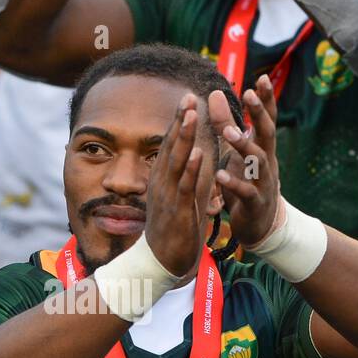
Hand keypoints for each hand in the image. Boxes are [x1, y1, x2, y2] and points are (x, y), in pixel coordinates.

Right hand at [143, 93, 206, 277]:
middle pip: (171, 145)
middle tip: (188, 96)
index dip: (180, 120)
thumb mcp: (181, 195)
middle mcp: (162, 182)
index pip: (171, 143)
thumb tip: (196, 154)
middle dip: (180, 120)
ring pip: (176, 161)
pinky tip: (197, 154)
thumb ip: (188, 175)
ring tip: (192, 115)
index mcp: (164, 177)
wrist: (160, 262)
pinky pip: (184, 187)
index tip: (188, 98)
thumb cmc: (173, 228)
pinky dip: (190, 169)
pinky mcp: (176, 211)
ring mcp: (167, 195)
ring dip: (184, 137)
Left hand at [211, 74, 281, 245]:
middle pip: (267, 134)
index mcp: (262, 148)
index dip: (265, 100)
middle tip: (249, 95)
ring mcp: (263, 182)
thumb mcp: (236, 151)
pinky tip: (219, 175)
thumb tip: (216, 93)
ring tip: (229, 132)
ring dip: (244, 145)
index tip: (261, 77)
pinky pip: (246, 192)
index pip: (266, 120)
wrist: (260, 225)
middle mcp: (267, 162)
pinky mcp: (255, 203)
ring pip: (258, 161)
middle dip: (260, 114)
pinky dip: (233, 183)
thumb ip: (226, 123)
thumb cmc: (246, 181)